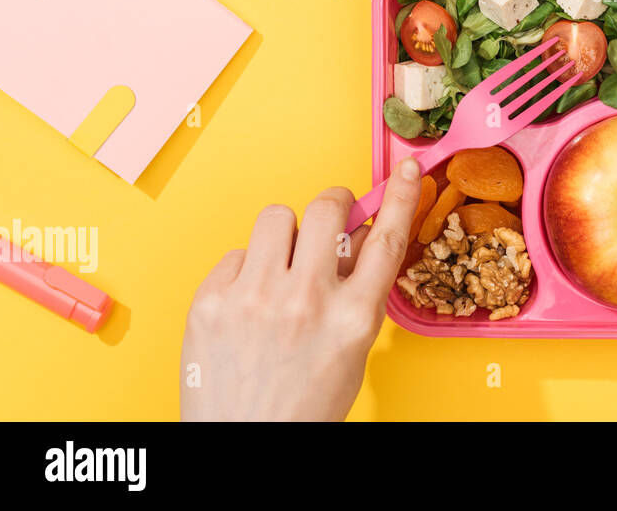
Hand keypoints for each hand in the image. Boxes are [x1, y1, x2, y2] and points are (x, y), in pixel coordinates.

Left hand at [180, 157, 422, 420]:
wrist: (243, 445)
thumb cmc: (302, 405)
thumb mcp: (352, 350)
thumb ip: (358, 294)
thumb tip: (354, 240)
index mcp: (353, 318)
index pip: (386, 239)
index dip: (399, 197)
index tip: (405, 171)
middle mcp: (306, 302)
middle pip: (326, 209)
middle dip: (332, 205)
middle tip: (329, 219)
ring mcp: (254, 298)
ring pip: (276, 217)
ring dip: (286, 234)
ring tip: (282, 266)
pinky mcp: (212, 301)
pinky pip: (236, 254)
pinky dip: (246, 271)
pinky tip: (249, 302)